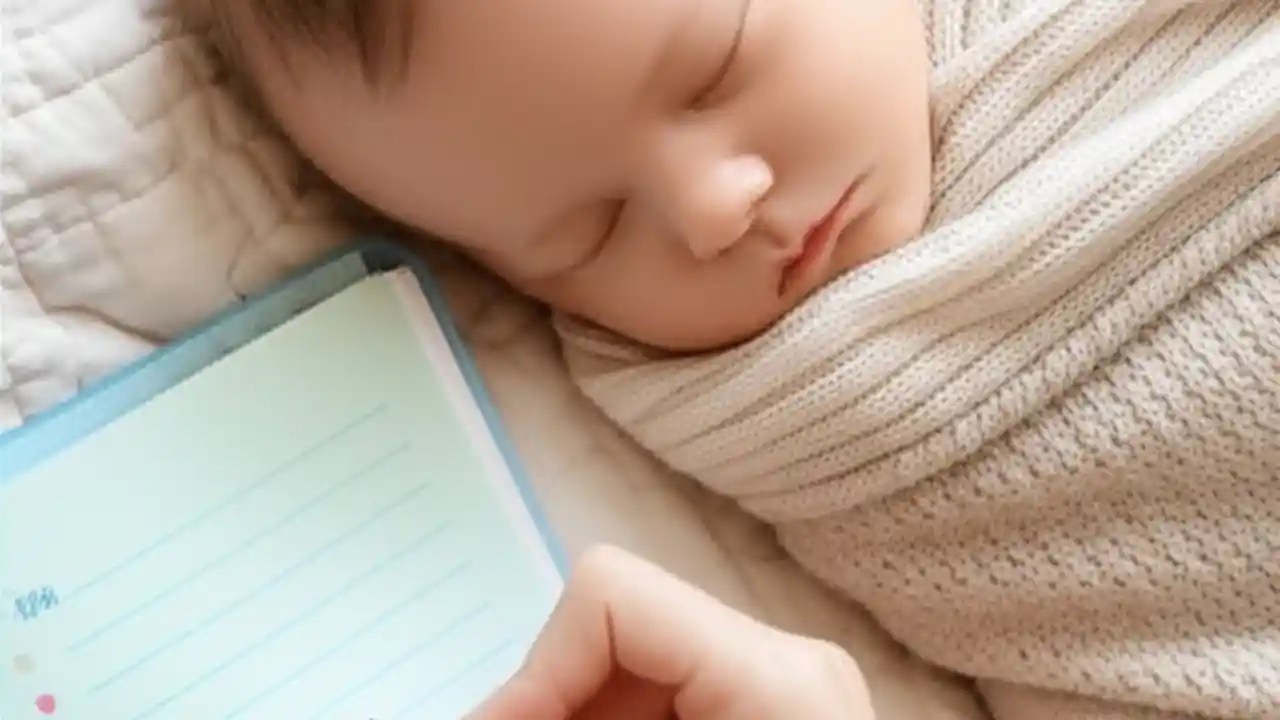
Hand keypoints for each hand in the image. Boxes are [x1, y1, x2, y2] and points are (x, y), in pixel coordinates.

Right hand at [469, 546, 873, 719]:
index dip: (532, 669)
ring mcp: (784, 687)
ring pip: (630, 667)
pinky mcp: (773, 712)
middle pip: (614, 633)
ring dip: (574, 714)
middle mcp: (785, 660)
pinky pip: (665, 698)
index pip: (610, 593)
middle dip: (547, 699)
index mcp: (776, 672)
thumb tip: (488, 711)